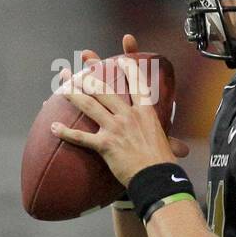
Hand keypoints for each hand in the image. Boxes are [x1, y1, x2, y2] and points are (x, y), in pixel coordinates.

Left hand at [53, 34, 187, 183]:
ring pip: (88, 105)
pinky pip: (79, 136)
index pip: (136, 84)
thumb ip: (172, 143)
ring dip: (72, 93)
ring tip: (61, 86)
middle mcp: (128, 116)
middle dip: (88, 76)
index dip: (128, 69)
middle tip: (76, 69)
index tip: (120, 59)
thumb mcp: (168, 146)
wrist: (156, 177)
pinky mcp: (104, 144)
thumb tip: (182, 149)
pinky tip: (53, 127)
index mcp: (145, 112)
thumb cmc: (163, 162)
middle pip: (104, 90)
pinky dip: (64, 132)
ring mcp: (115, 128)